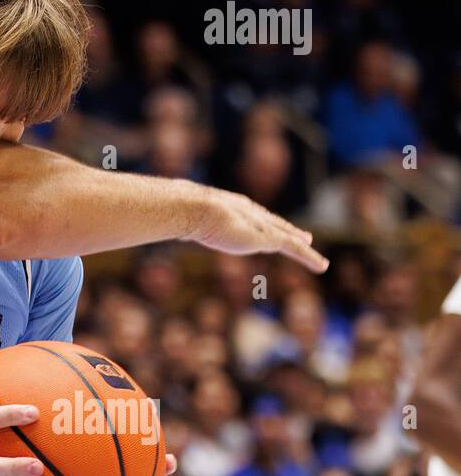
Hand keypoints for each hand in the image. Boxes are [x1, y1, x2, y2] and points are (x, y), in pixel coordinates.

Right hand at [186, 185, 327, 272]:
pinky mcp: (265, 238)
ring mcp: (258, 225)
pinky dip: (309, 257)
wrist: (192, 209)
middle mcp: (249, 214)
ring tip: (316, 259)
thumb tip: (154, 220)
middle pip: (274, 225)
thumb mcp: (179, 220)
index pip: (251, 218)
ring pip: (288, 238)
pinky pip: (293, 248)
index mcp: (230, 210)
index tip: (271, 229)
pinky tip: (321, 266)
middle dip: (289, 232)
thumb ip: (175, 221)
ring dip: (303, 249)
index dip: (263, 224)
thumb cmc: (180, 214)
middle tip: (305, 238)